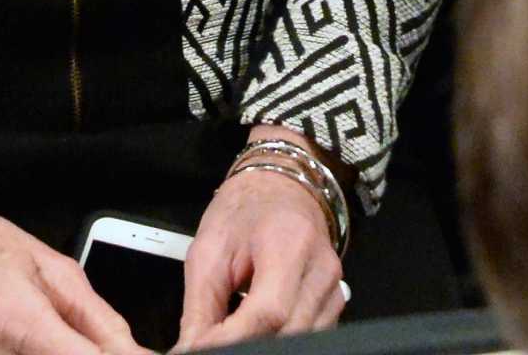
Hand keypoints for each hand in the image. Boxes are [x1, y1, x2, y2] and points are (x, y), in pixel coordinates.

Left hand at [174, 169, 345, 347]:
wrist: (279, 189)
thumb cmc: (244, 211)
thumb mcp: (208, 249)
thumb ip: (200, 306)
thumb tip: (192, 349)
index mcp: (288, 243)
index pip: (268, 311)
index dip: (233, 337)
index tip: (204, 347)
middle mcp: (319, 268)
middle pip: (286, 332)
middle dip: (245, 343)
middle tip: (214, 340)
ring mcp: (333, 289)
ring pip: (299, 340)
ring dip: (263, 342)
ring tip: (233, 329)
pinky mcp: (335, 303)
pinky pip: (309, 337)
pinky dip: (280, 337)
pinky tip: (257, 327)